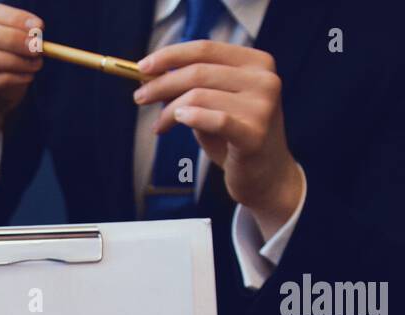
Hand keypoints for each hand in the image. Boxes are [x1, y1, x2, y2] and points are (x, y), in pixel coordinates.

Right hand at [0, 3, 42, 191]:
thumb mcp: (9, 55)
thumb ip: (19, 41)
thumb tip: (35, 32)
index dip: (14, 18)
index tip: (39, 27)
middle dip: (12, 38)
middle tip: (38, 46)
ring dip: (12, 59)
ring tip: (35, 65)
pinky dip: (11, 77)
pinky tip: (26, 78)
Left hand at [136, 41, 303, 236]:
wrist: (265, 176)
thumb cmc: (234, 138)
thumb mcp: (213, 105)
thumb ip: (192, 87)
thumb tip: (152, 74)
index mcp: (257, 63)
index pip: (206, 48)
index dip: (170, 55)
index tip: (142, 67)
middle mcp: (264, 80)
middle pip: (198, 72)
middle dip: (161, 84)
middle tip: (139, 97)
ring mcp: (263, 106)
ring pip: (199, 96)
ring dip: (169, 111)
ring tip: (159, 125)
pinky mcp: (255, 134)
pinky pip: (215, 120)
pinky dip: (191, 117)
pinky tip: (176, 120)